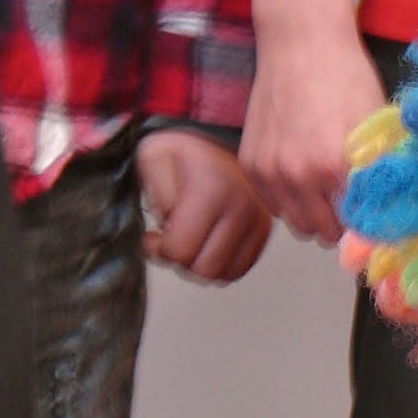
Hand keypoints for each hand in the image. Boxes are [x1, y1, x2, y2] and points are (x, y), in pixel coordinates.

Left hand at [136, 131, 272, 281]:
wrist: (218, 142)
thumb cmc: (185, 152)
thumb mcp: (153, 159)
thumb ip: (156, 198)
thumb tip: (170, 230)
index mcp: (212, 190)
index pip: (182, 250)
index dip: (159, 251)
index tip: (153, 238)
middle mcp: (241, 209)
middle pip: (205, 270)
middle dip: (181, 261)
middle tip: (170, 242)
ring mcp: (257, 223)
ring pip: (224, 275)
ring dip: (201, 266)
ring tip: (189, 243)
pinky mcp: (264, 233)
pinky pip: (239, 269)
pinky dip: (219, 265)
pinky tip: (207, 245)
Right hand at [240, 26, 386, 243]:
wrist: (301, 42)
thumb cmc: (345, 78)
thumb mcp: (377, 127)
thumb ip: (381, 175)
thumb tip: (390, 214)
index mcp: (335, 166)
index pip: (356, 227)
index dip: (366, 222)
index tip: (370, 212)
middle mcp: (299, 175)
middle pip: (326, 234)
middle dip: (340, 222)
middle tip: (347, 198)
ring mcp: (271, 171)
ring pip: (299, 226)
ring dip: (314, 215)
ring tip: (324, 186)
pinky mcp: (252, 165)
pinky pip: (275, 206)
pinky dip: (289, 199)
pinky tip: (300, 171)